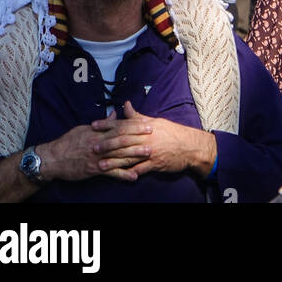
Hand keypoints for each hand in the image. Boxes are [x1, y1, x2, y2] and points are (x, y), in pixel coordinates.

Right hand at [38, 123, 139, 182]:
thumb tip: (115, 113)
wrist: (53, 159)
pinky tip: (134, 176)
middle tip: (153, 136)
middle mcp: (99, 143)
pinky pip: (111, 173)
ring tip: (149, 153)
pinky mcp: (94, 170)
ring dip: (135, 155)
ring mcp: (98, 157)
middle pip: (122, 139)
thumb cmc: (68, 142)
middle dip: (138, 137)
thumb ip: (102, 123)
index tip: (147, 122)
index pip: (119, 126)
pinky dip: (123, 175)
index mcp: (98, 132)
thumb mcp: (84, 128)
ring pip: (119, 155)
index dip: (134, 125)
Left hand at [91, 101, 215, 178]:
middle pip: (124, 140)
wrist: (189, 146)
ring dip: (114, 162)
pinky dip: (131, 173)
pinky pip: (141, 169)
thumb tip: (125, 105)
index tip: (94, 125)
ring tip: (101, 165)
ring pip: (129, 157)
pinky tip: (121, 177)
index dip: (108, 124)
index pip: (123, 124)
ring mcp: (151, 152)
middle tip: (93, 147)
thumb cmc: (171, 133)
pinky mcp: (155, 164)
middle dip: (107, 144)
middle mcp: (146, 138)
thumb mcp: (155, 122)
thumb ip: (137, 116)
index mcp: (145, 126)